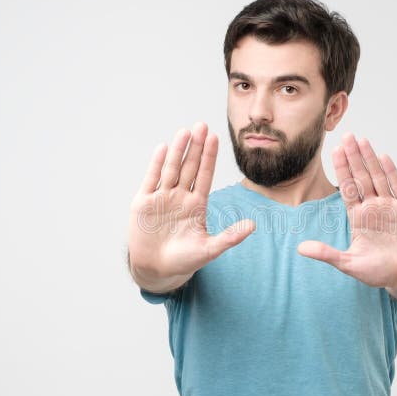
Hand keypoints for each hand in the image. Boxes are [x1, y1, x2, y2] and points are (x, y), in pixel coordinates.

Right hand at [127, 122, 254, 290]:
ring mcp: (161, 198)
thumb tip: (253, 225)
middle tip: (202, 125)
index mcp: (196, 205)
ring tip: (185, 132)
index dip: (209, 157)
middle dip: (195, 147)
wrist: (157, 270)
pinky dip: (156, 165)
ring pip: (171, 169)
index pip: (204, 175)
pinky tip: (163, 149)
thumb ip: (230, 237)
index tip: (215, 138)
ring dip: (178, 151)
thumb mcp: (210, 250)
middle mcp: (180, 197)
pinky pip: (151, 180)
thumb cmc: (184, 261)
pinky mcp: (143, 203)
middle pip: (189, 167)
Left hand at [297, 133, 396, 291]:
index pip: (347, 188)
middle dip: (353, 157)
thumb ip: (326, 254)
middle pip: (361, 177)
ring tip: (362, 140)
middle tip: (346, 136)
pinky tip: (383, 157)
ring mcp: (391, 206)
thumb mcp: (348, 263)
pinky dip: (391, 172)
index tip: (334, 151)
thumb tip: (299, 249)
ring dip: (370, 159)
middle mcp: (374, 207)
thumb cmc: (377, 271)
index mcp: (358, 217)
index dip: (341, 169)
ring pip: (378, 177)